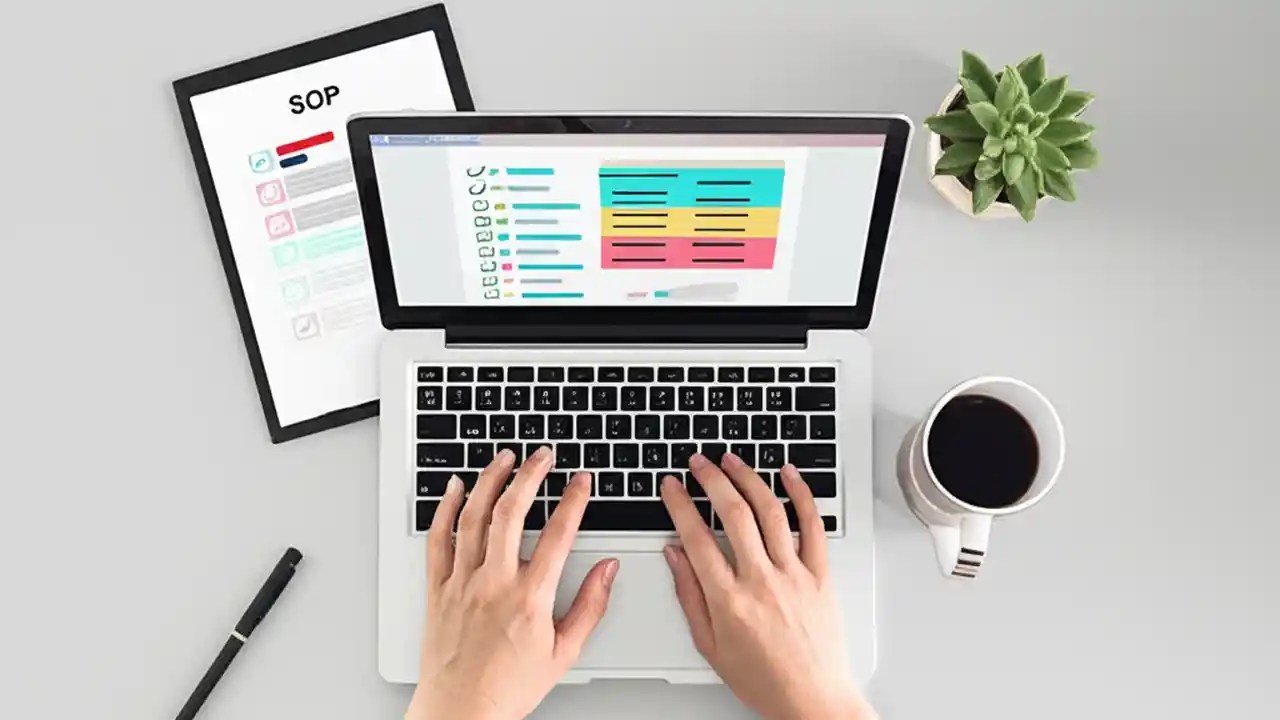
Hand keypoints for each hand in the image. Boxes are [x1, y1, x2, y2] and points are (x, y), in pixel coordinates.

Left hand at [406, 448, 617, 719]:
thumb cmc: (509, 688)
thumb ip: (590, 605)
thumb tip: (609, 569)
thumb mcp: (565, 653)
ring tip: (504, 458)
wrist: (461, 712)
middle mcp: (494, 583)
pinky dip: (445, 508)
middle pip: (512, 512)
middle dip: (530, 475)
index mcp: (530, 598)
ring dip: (490, 480)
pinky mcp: (437, 589)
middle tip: (542, 456)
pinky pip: (438, 539)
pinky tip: (456, 488)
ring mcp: (462, 583)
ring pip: (473, 517)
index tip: (581, 480)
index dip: (574, 500)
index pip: (559, 534)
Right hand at [660, 453, 875, 719]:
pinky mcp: (820, 575)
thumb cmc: (762, 678)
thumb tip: (674, 554)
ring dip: (748, 478)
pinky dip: (801, 495)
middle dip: (711, 479)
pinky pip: (813, 526)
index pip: (697, 537)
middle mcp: (761, 581)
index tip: (671, 486)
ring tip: (732, 460)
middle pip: (733, 513)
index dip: (679, 505)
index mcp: (729, 600)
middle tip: (698, 462)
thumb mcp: (709, 645)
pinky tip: (789, 475)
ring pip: (770, 511)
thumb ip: (689, 595)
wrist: (811, 699)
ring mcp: (794, 575)